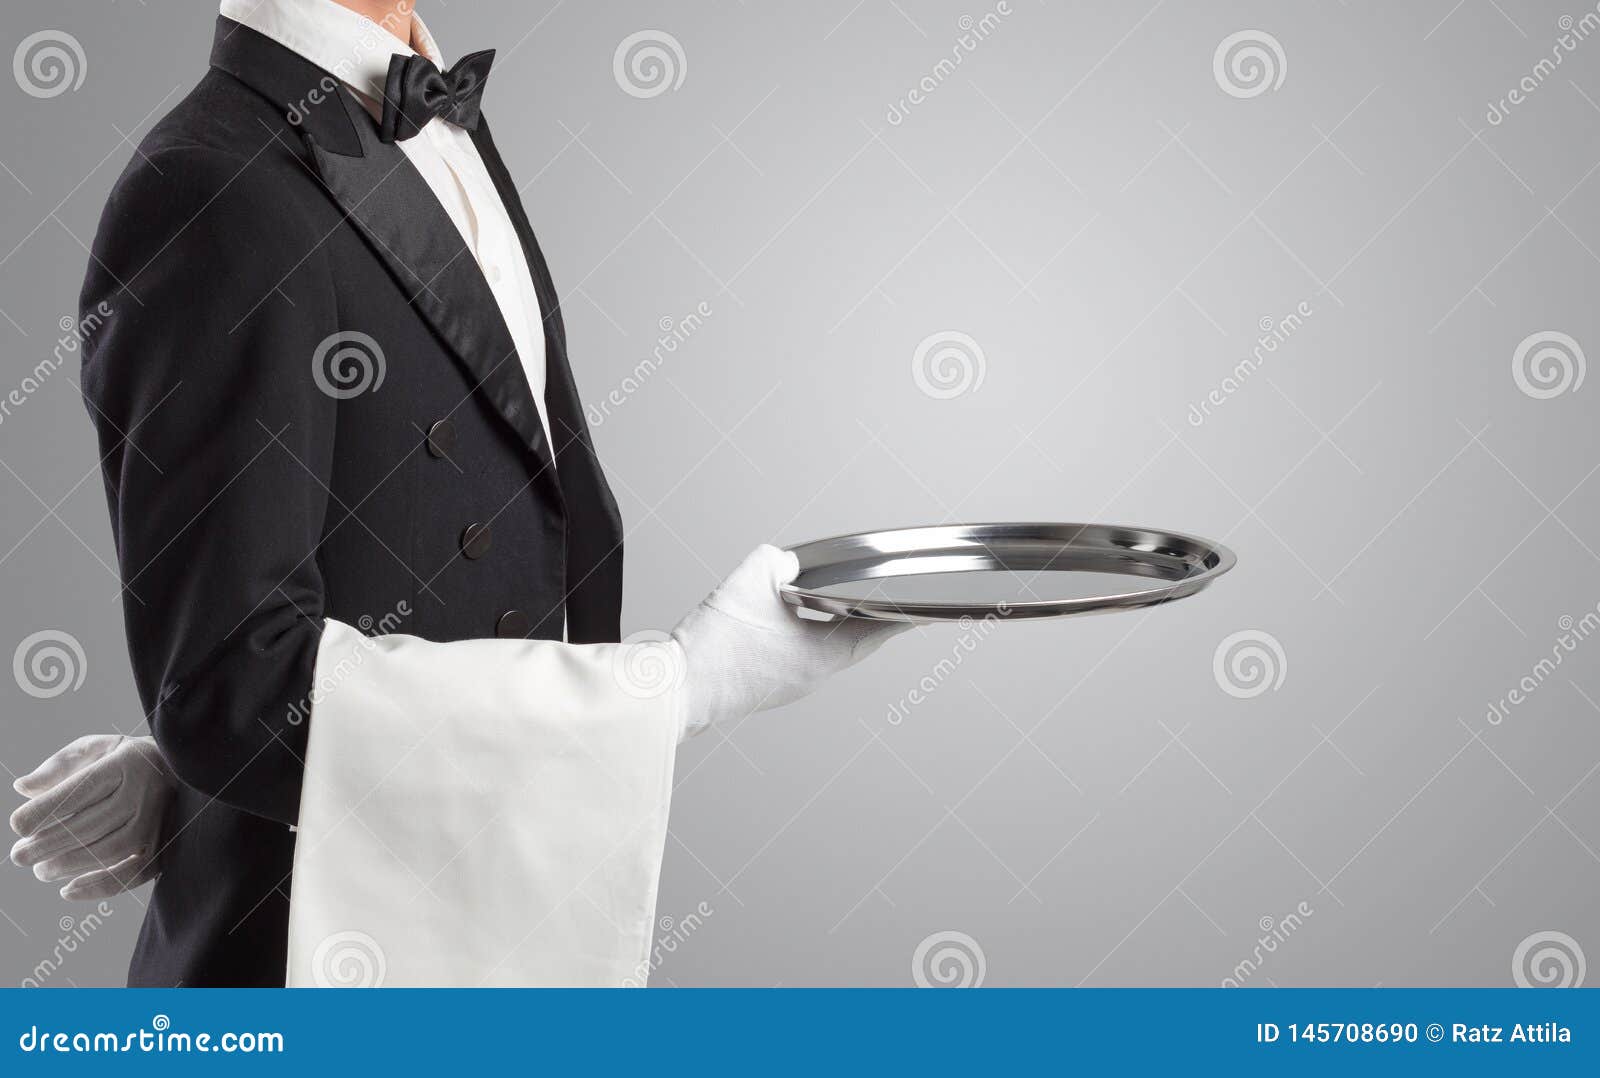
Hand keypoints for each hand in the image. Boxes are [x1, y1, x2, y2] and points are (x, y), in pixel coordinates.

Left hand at [10, 734, 173, 899]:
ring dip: (66, 866)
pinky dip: (98, 887)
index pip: (79, 791)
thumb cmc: (124, 760)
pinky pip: (131, 875)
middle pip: (89, 825)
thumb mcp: (94, 749)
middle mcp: (142, 794)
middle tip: (19, 855)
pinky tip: (67, 890)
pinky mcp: (163, 847)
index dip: (44, 811)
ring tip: (40, 869)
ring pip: (107, 852)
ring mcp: (155, 823)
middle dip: (46, 844)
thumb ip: (57, 767)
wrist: (181, 771)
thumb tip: (22, 787)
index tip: (18, 825)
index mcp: (122, 764)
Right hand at [670, 544, 908, 738]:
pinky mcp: (764, 689)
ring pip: (818, 649)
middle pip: (849, 641)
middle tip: (868, 592)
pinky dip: (793, 635)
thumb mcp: (752, 578)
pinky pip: (791, 656)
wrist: (676, 689)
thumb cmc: (717, 645)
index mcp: (823, 656)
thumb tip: (786, 564)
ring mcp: (788, 687)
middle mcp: (812, 677)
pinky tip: (776, 618)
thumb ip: (779, 560)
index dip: (898, 615)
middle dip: (857, 613)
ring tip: (819, 598)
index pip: (876, 632)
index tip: (920, 609)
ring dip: (821, 623)